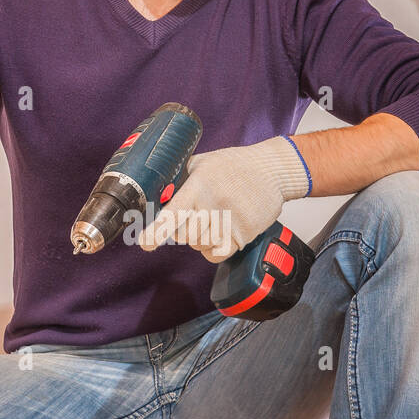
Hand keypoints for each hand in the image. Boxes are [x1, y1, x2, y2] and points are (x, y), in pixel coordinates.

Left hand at [137, 136, 309, 262]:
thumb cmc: (235, 165)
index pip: (174, 213)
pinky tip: (217, 234)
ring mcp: (231, 223)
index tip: (145, 244)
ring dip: (198, 238)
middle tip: (192, 217)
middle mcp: (214, 206)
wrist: (272, 170)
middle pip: (184, 236)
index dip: (157, 231)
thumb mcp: (202, 163)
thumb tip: (156, 192)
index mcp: (200, 187)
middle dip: (181, 230)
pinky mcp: (244, 235)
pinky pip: (216, 255)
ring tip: (210, 220)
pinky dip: (211, 249)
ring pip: (199, 245)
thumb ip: (180, 179)